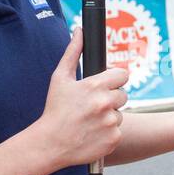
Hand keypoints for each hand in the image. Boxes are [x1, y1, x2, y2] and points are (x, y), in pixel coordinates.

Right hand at [36, 26, 129, 167]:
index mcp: (96, 86)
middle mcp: (106, 103)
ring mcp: (111, 122)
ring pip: (120, 114)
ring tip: (89, 121)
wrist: (50, 143)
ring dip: (109, 117)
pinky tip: (92, 133)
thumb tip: (79, 31)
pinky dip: (107, 133)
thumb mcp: (60, 78)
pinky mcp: (113, 139)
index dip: (114, 79)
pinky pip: (117, 132)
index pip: (123, 74)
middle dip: (111, 99)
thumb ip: (73, 52)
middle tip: (92, 106)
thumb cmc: (55, 109)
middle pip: (123, 95)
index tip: (106, 85)